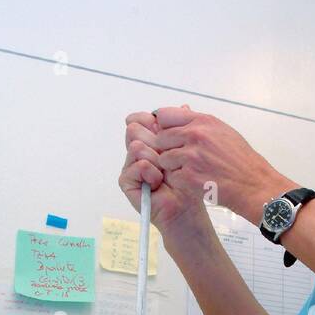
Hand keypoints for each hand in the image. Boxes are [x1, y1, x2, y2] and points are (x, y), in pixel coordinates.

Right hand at [120, 106, 198, 232]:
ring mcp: (130, 165)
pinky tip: (158, 183)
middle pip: (134, 129)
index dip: (152, 124)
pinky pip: (137, 164)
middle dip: (156, 143)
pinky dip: (151, 173)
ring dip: (156, 160)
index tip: (168, 135)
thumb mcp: (187, 150)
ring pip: (136, 146)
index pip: (138, 119)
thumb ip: (183, 128)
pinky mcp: (126, 180)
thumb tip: (184, 106)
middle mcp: (137, 150)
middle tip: (167, 160)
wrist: (186, 208)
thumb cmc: (187, 182)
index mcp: (149, 139)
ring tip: (164, 174)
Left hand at [145, 106, 292, 224]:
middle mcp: (195, 135)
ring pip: (164, 159)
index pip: (164, 115)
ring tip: (191, 171)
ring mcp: (191, 156)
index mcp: (203, 121)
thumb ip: (200, 123)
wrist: (254, 185)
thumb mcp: (224, 131)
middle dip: (168, 149)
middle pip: (161, 138)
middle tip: (181, 159)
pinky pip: (172, 177)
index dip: (164, 127)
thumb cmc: (242, 160)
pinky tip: (195, 182)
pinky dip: (181, 182)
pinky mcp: (189, 177)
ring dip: (174, 167)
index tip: (170, 136)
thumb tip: (181, 111)